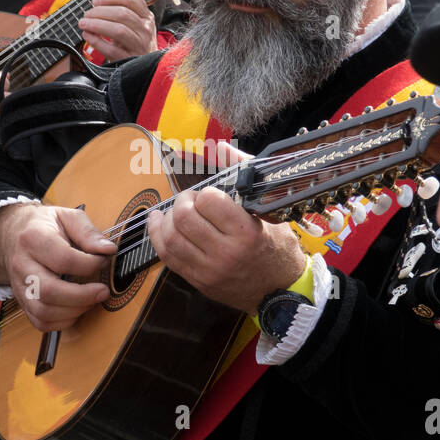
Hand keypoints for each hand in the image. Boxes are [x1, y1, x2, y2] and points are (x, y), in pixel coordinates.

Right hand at [0, 203, 114, 331]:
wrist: (12, 235)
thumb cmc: (45, 226)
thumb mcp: (67, 216)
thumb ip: (88, 232)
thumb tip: (108, 249)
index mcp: (33, 238)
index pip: (64, 259)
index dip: (90, 265)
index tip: (104, 261)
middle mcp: (22, 265)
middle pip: (50, 291)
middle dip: (83, 296)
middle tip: (103, 291)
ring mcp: (19, 286)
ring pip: (44, 311)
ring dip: (75, 311)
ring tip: (92, 300)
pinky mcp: (22, 302)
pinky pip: (41, 322)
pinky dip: (63, 321)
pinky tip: (77, 308)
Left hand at [77, 0, 156, 61]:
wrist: (143, 67)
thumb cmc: (132, 39)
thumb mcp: (129, 18)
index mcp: (146, 16)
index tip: (96, 0)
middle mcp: (146, 29)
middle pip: (122, 14)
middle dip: (100, 12)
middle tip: (87, 13)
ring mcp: (140, 45)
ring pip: (118, 30)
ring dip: (97, 24)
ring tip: (83, 23)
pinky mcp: (130, 59)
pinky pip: (112, 49)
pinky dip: (97, 41)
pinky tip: (88, 35)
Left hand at [147, 185, 306, 314]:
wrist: (281, 291)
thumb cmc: (278, 247)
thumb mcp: (269, 210)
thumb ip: (243, 175)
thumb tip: (221, 147)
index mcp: (247, 233)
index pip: (209, 201)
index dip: (206, 192)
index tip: (211, 195)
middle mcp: (226, 254)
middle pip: (184, 218)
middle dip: (182, 201)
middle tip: (191, 200)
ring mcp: (209, 271)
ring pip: (171, 238)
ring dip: (167, 219)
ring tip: (175, 212)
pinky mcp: (198, 282)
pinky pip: (168, 257)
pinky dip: (158, 236)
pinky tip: (159, 224)